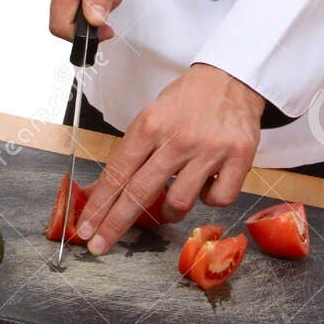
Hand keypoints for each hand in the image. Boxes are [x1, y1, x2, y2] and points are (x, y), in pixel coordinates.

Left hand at [74, 64, 265, 253]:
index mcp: (151, 124)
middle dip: (114, 225)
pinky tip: (208, 182)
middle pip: (139, 193)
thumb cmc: (188, 100)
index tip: (84, 228)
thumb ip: (132, 153)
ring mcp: (209, 149)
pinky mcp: (238, 157)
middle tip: (98, 246)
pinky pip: (217, 200)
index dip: (99, 205)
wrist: (232, 77)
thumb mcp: (152, 116)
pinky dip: (210, 199)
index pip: (118, 173)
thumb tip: (101, 191)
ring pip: (179, 203)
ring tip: (174, 204)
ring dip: (171, 213)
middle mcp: (178, 138)